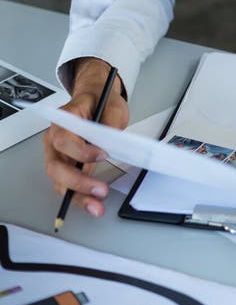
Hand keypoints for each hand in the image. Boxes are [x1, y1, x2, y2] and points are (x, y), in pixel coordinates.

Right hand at [43, 58, 128, 218]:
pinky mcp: (64, 165)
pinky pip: (66, 184)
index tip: (103, 154)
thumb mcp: (113, 107)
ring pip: (58, 181)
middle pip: (56, 166)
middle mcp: (54, 138)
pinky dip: (78, 196)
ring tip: (97, 207)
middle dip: (77, 182)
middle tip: (100, 191)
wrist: (96, 97)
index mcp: (63, 119)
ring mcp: (56, 154)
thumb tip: (107, 148)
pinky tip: (92, 204)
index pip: (64, 140)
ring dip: (77, 196)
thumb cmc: (102, 100)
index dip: (81, 152)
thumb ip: (108, 126)